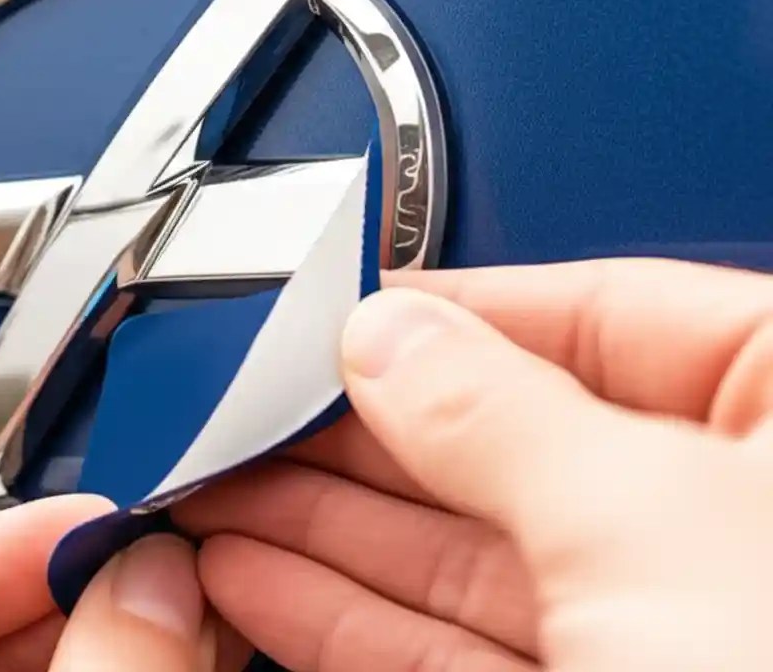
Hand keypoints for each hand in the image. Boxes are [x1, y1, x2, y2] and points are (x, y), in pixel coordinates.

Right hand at [175, 258, 772, 670]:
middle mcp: (737, 526)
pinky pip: (452, 648)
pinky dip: (348, 617)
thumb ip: (499, 414)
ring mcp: (667, 632)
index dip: (463, 311)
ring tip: (227, 492)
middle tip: (258, 411)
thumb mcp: (646, 527)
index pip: (611, 313)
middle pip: (517, 440)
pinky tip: (264, 579)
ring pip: (469, 553)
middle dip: (367, 433)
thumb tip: (396, 340)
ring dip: (331, 528)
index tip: (348, 318)